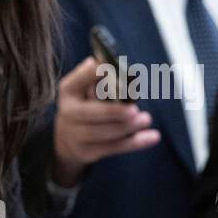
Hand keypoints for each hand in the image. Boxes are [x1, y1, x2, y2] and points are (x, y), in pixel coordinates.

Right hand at [52, 56, 159, 185]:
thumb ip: (96, 78)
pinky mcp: (87, 152)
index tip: (106, 67)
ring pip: (103, 133)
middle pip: (90, 114)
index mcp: (68, 91)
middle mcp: (68, 113)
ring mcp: (75, 135)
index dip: (89, 75)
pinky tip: (152, 137)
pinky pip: (113, 148)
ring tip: (146, 119)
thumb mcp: (84, 89)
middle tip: (133, 109)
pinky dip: (134, 142)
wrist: (66, 141)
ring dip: (127, 127)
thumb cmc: (84, 105)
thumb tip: (107, 64)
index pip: (76, 81)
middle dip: (113, 111)